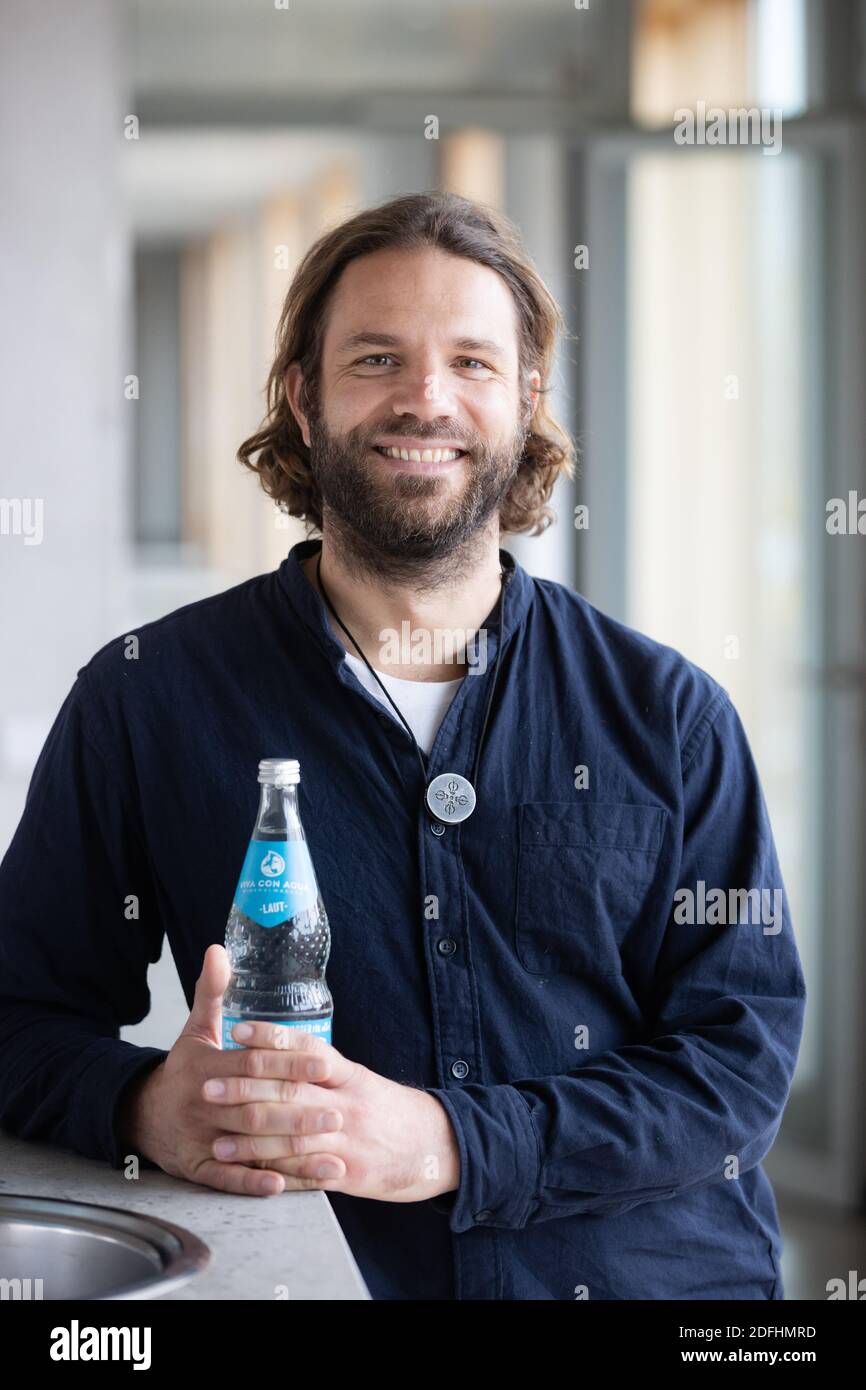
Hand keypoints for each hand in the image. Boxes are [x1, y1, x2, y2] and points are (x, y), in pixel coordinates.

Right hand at [116, 944, 311, 1195]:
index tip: (323, 1068)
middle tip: (338, 1117)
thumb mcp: (195, 1029)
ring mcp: (199, 1139)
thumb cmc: (182, 1069)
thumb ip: (211, 991)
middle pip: (254, 1110)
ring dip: (291, 1156)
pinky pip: (226, 1180)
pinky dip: (253, 1184)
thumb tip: (219, 949)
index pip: (251, 1066)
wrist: (142, 1114)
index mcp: (205, 1068)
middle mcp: (202, 1104)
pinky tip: (283, 1187)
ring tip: (331, 1160)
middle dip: (298, 1115)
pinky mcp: (196, 1169)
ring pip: (248, 1148)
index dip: (286, 1066)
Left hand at [202, 1017, 460, 1202]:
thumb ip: (323, 1070)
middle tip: (209, 1085)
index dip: (272, 1039)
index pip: (307, 1049)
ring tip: (218, 1141)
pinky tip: (251, 1176)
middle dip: (246, 1089)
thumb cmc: (389, 1110)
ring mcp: (348, 1140)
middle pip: (291, 1092)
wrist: (436, 1146)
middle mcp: (347, 1103)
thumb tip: (279, 1050)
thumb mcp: (361, 1080)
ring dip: (251, 1140)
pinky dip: (276, 1175)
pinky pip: (306, 1175)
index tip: (239, 1030)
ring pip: (292, 1137)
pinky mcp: (349, 1174)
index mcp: (349, 1075)